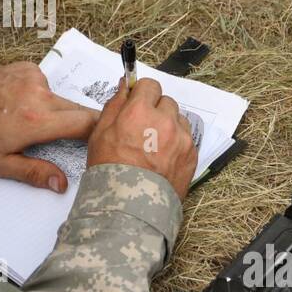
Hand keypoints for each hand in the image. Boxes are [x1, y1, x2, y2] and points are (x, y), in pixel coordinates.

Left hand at [0, 62, 98, 191]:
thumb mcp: (2, 164)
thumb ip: (35, 173)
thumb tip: (61, 184)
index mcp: (37, 121)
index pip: (85, 123)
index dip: (97, 133)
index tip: (99, 142)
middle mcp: (39, 95)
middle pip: (78, 109)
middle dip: (78, 124)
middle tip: (69, 137)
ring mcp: (33, 77)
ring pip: (60, 98)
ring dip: (54, 110)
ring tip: (29, 120)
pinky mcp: (26, 68)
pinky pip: (44, 85)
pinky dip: (39, 95)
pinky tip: (19, 103)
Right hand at [86, 77, 197, 200]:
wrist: (128, 206)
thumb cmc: (109, 170)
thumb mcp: (100, 133)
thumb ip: (115, 105)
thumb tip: (125, 86)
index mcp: (140, 111)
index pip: (150, 85)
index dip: (142, 94)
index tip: (138, 103)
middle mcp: (164, 120)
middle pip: (166, 101)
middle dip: (156, 110)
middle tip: (143, 129)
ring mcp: (181, 138)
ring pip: (179, 119)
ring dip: (169, 126)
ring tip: (154, 146)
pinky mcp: (191, 154)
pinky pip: (187, 138)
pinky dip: (177, 143)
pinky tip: (163, 158)